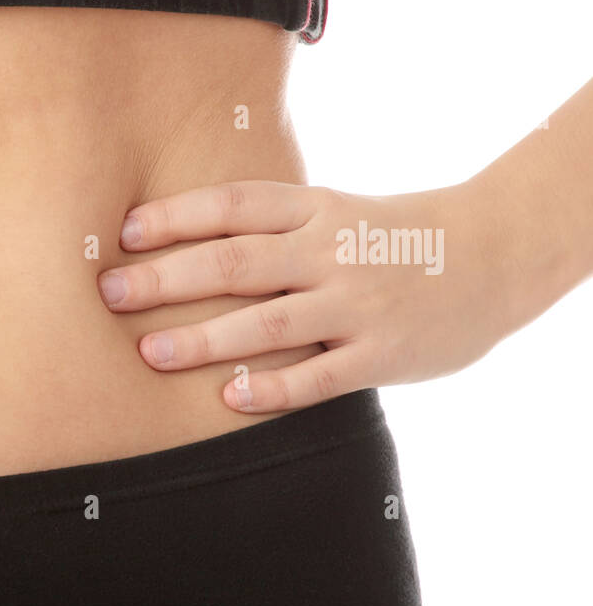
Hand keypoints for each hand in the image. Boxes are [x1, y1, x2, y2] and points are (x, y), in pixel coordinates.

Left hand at [97, 180, 524, 411]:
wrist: (496, 255)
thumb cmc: (389, 238)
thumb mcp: (333, 212)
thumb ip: (271, 227)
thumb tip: (178, 243)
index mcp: (316, 210)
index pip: (234, 205)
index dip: (176, 216)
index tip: (124, 232)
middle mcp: (330, 252)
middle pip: (236, 262)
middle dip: (166, 279)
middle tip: (109, 293)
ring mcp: (357, 304)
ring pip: (268, 323)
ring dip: (203, 341)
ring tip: (148, 354)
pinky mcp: (381, 354)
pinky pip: (318, 378)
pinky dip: (270, 390)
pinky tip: (226, 400)